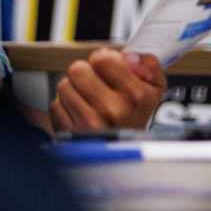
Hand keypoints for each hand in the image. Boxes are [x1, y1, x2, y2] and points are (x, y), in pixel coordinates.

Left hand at [49, 48, 167, 131]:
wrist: (126, 153)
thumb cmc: (136, 117)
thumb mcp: (155, 88)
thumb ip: (148, 64)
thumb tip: (129, 56)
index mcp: (135, 95)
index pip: (102, 58)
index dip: (103, 59)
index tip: (108, 68)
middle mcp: (112, 110)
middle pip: (77, 69)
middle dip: (85, 72)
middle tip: (95, 83)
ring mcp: (89, 124)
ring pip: (64, 86)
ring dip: (74, 90)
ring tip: (88, 100)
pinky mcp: (70, 134)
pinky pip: (55, 106)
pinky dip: (65, 107)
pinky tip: (80, 113)